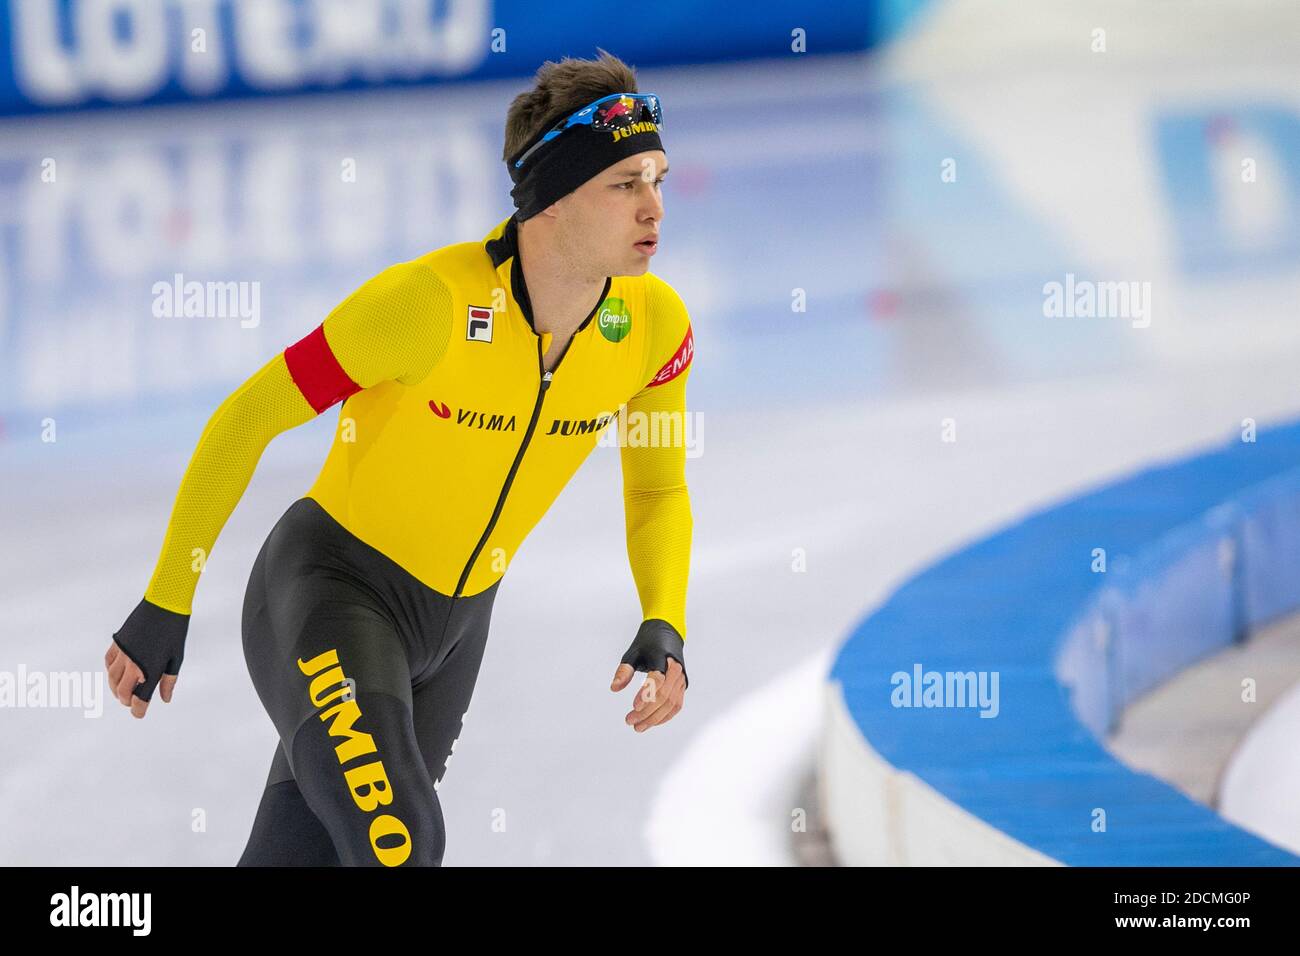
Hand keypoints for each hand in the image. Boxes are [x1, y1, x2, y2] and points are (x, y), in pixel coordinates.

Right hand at [106, 597, 189, 717]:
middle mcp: (134, 664)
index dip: (138, 710)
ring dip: (116, 689)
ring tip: (123, 692)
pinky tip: (117, 674)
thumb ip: (169, 680)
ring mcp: (123, 653)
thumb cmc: (175, 630)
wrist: (163, 604)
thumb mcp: (176, 657)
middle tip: (132, 703)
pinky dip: (110, 672)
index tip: (139, 714)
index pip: (140, 698)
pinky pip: (108, 662)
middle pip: (123, 691)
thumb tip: (165, 699)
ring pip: (112, 679)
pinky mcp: (117, 642)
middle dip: (126, 701)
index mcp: (151, 669)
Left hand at [610, 619, 686, 732]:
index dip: (646, 694)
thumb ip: (624, 671)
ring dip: (655, 718)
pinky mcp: (682, 685)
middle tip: (629, 721)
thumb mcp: (632, 653)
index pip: (657, 679)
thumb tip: (614, 688)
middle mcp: (675, 669)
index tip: (633, 706)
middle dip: (647, 712)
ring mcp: (681, 678)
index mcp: (662, 657)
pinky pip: (676, 705)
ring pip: (671, 704)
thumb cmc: (647, 644)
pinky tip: (651, 722)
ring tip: (638, 726)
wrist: (668, 633)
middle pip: (664, 696)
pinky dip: (665, 716)